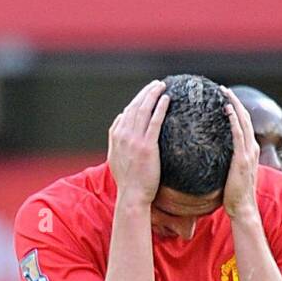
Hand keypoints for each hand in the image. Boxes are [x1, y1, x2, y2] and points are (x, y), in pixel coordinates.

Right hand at [108, 80, 169, 206]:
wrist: (132, 196)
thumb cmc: (128, 181)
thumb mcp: (115, 157)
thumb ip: (116, 138)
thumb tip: (120, 120)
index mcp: (116, 136)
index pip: (126, 112)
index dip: (137, 100)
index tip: (146, 93)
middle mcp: (124, 135)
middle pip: (135, 106)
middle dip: (146, 92)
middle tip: (156, 84)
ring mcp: (135, 140)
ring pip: (144, 110)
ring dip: (153, 94)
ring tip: (162, 86)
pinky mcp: (147, 146)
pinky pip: (155, 121)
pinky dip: (160, 107)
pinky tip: (167, 99)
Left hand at [221, 87, 259, 220]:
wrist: (243, 209)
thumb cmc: (234, 196)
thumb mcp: (231, 174)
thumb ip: (226, 163)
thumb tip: (211, 158)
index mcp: (250, 151)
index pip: (245, 124)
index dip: (237, 110)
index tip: (226, 99)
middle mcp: (252, 148)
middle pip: (246, 117)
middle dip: (236, 101)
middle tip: (224, 89)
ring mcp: (249, 153)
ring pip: (244, 121)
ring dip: (234, 104)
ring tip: (225, 92)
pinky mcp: (242, 159)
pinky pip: (238, 134)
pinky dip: (234, 119)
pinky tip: (226, 109)